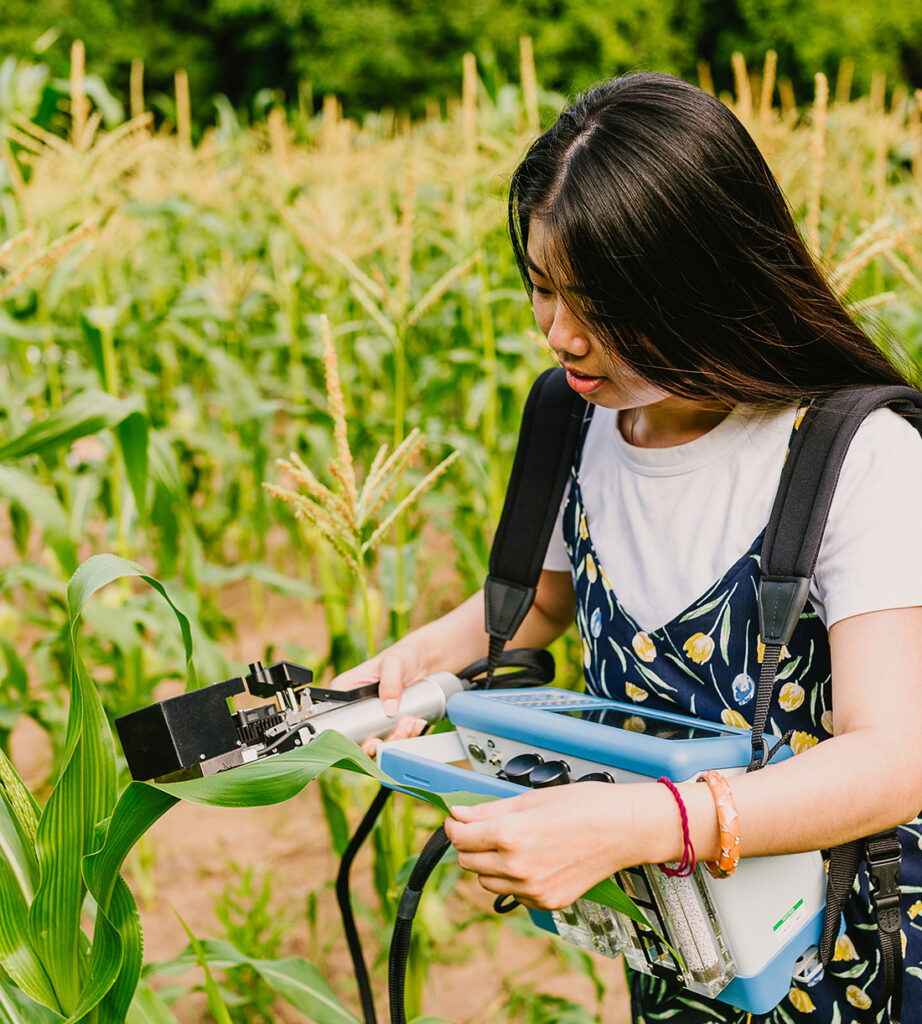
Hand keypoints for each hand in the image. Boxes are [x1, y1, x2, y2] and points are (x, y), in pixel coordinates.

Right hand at [330, 643, 427, 755]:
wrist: (423, 661)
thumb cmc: (403, 655)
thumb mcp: (394, 663)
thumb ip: (390, 682)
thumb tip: (389, 709)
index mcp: (344, 691)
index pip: (337, 720)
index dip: (351, 737)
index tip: (372, 741)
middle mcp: (354, 707)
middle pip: (359, 737)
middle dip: (381, 741)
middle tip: (399, 731)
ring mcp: (370, 717)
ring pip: (377, 740)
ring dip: (397, 737)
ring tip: (411, 722)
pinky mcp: (386, 723)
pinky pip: (393, 737)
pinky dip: (406, 735)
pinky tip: (416, 724)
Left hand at [444, 783, 629, 910]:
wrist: (624, 829)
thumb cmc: (585, 807)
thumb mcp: (531, 799)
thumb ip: (489, 810)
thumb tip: (459, 813)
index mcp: (512, 835)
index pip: (460, 837)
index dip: (454, 824)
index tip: (458, 818)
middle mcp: (518, 867)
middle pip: (467, 861)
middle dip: (469, 843)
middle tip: (484, 827)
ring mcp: (533, 889)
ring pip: (485, 881)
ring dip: (488, 863)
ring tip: (511, 843)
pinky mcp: (546, 902)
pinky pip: (512, 893)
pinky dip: (512, 879)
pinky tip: (531, 859)